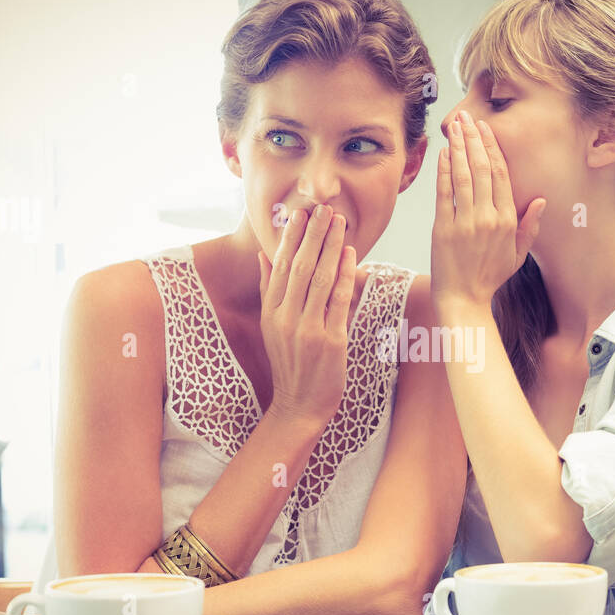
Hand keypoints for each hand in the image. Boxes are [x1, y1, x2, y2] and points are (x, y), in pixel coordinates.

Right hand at [257, 205, 356, 428]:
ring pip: (318, 279)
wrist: (299, 405)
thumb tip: (264, 254)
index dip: (290, 238)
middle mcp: (285, 318)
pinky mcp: (330, 340)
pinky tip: (350, 254)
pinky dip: (343, 275)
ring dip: (330, 247)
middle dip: (312, 235)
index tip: (299, 214)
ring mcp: (307, 329)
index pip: (279, 267)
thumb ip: (268, 289)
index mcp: (271, 312)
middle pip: (299, 267)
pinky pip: (337, 301)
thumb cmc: (290, 364)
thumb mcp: (271, 326)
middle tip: (323, 209)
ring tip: (339, 223)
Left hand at [431, 110, 545, 308]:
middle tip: (468, 117)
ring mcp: (465, 223)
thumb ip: (529, 227)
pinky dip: (444, 171)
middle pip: (483, 169)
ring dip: (460, 147)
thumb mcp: (517, 255)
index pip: (501, 175)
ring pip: (464, 176)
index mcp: (507, 221)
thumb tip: (540, 201)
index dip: (494, 149)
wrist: (464, 300)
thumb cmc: (490, 277)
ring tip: (456, 127)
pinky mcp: (443, 229)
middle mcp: (488, 218)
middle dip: (475, 139)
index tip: (486, 130)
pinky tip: (444, 153)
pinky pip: (445, 193)